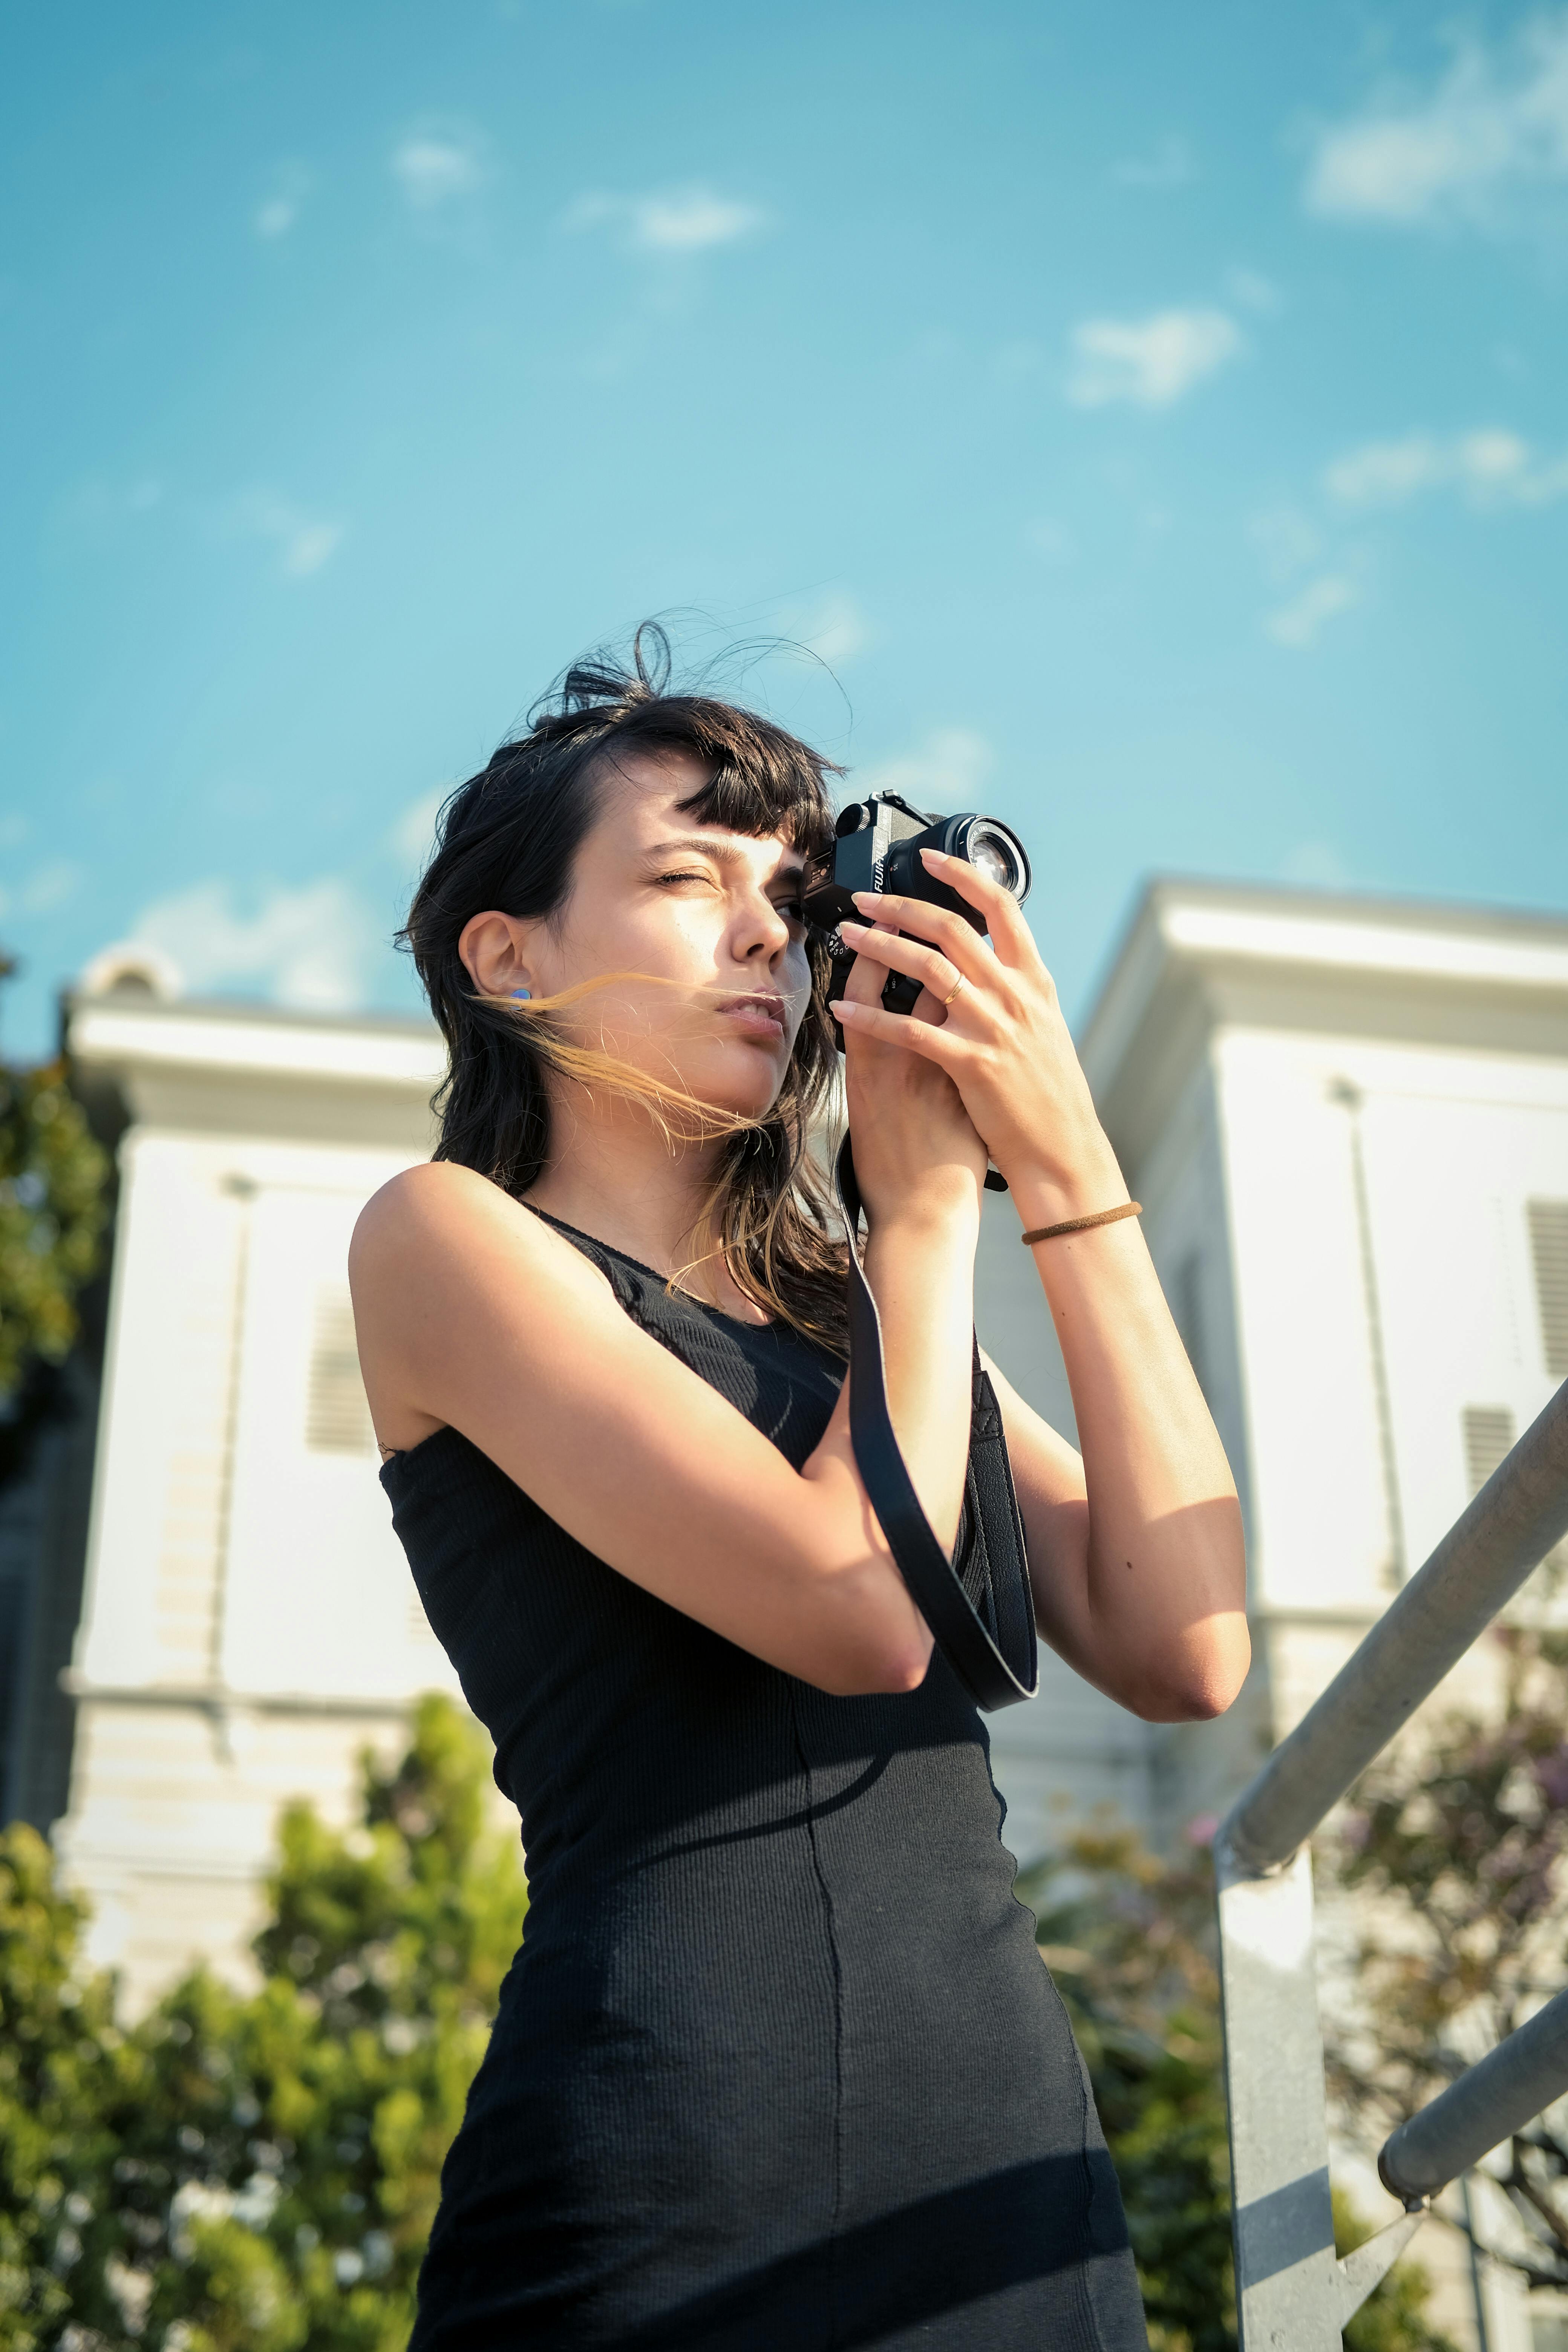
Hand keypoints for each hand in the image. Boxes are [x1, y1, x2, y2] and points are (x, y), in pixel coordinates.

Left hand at [834, 852, 1124, 1225]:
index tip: (929, 860)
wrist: (1062, 1149)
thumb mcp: (1044, 1030)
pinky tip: (842, 1010)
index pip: (1002, 909)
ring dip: (882, 947)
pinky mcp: (971, 1064)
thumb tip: (991, 964)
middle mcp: (1016, 996)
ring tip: (849, 935)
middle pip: (954, 928)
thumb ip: (1018, 993)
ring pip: (929, 968)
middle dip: (903, 906)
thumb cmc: (1049, 1095)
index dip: (964, 877)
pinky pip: (911, 1032)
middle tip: (865, 898)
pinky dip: (872, 1018)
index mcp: (1035, 983)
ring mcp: (994, 1028)